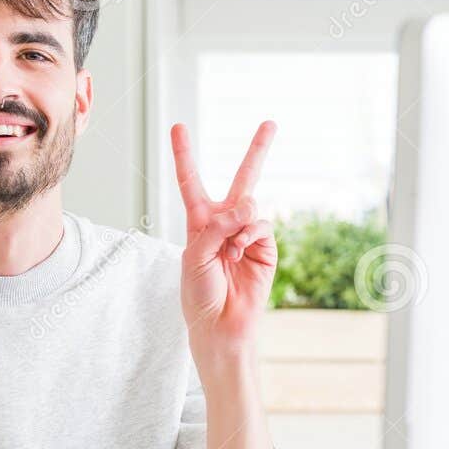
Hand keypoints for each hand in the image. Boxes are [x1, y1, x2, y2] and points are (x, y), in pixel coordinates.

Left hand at [170, 121, 277, 367]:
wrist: (221, 326)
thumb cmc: (199, 295)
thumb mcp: (194, 257)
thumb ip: (217, 227)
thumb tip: (249, 206)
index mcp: (199, 224)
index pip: (191, 183)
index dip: (184, 155)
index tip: (179, 127)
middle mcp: (225, 224)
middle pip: (242, 179)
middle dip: (257, 151)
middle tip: (270, 122)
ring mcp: (248, 235)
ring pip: (251, 204)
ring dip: (238, 224)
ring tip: (230, 252)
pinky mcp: (266, 248)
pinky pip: (261, 225)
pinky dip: (250, 235)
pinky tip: (239, 254)